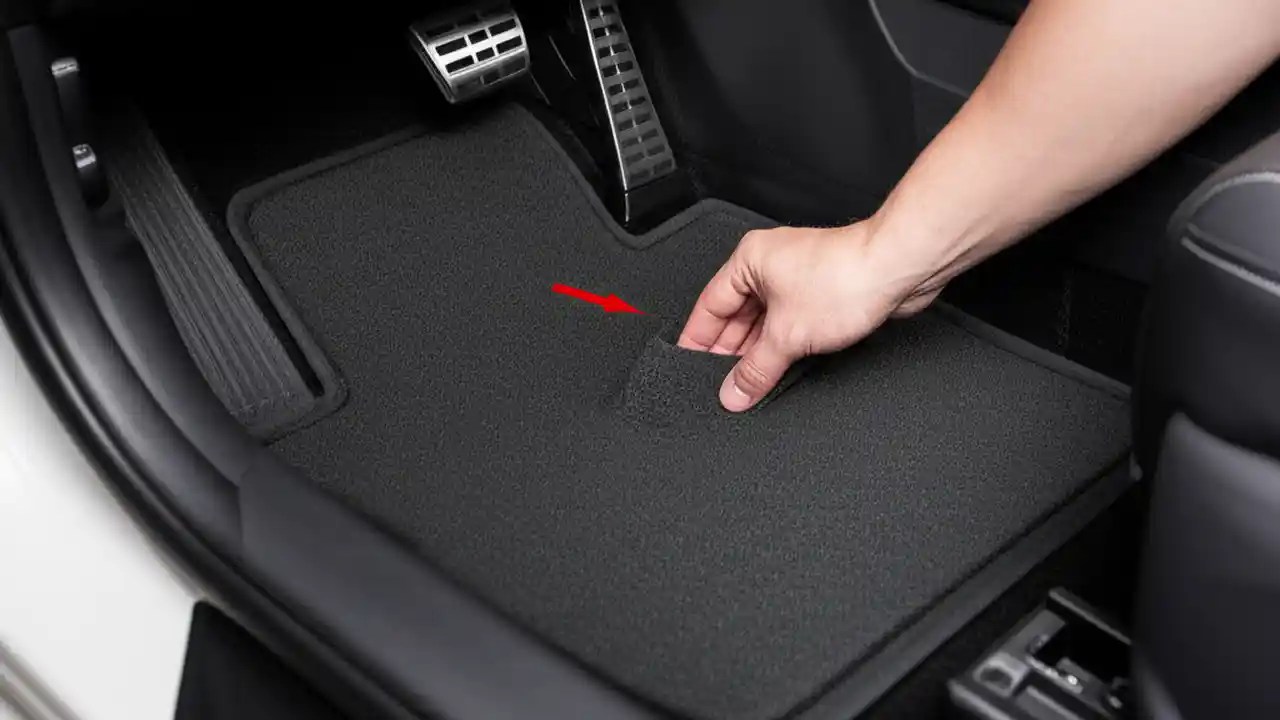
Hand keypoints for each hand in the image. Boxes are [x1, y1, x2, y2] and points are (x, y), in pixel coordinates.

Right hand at [677, 222, 942, 411]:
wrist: (900, 268)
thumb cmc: (846, 278)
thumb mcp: (786, 335)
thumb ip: (755, 369)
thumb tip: (733, 393)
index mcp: (748, 260)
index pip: (709, 305)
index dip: (698, 339)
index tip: (688, 366)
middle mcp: (770, 266)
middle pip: (736, 316)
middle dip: (729, 352)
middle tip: (718, 385)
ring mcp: (797, 280)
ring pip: (765, 324)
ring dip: (757, 353)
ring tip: (746, 386)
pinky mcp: (821, 295)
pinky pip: (790, 327)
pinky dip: (782, 349)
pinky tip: (776, 372)